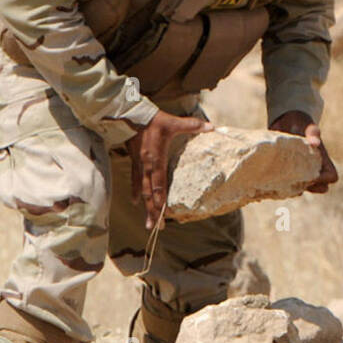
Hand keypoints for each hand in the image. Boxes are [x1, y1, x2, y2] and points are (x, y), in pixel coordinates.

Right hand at [127, 110, 212, 229]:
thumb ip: (192, 126)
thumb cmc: (153, 119)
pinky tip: (135, 202)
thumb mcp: (173, 122)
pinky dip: (135, 192)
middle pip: (149, 193)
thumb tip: (212, 127)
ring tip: (148, 224)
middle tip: (158, 227)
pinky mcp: (135, 162)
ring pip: (141, 191)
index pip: (158, 183)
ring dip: (145, 207)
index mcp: (156, 158)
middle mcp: (146, 166)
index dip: (160, 199)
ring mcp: (139, 165)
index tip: (164, 213)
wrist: (130, 115)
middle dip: (154, 211)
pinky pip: (134, 181)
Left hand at [269, 110, 337, 192]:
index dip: (324, 179)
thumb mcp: (307, 126)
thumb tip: (315, 143)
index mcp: (323, 159)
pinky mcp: (288, 173)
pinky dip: (283, 186)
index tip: (311, 174)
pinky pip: (289, 187)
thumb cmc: (301, 123)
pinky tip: (274, 179)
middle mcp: (314, 168)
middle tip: (297, 179)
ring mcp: (302, 172)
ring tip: (284, 181)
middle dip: (311, 187)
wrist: (286, 122)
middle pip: (321, 187)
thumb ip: (313, 132)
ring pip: (304, 189)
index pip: (332, 177)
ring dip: (296, 189)